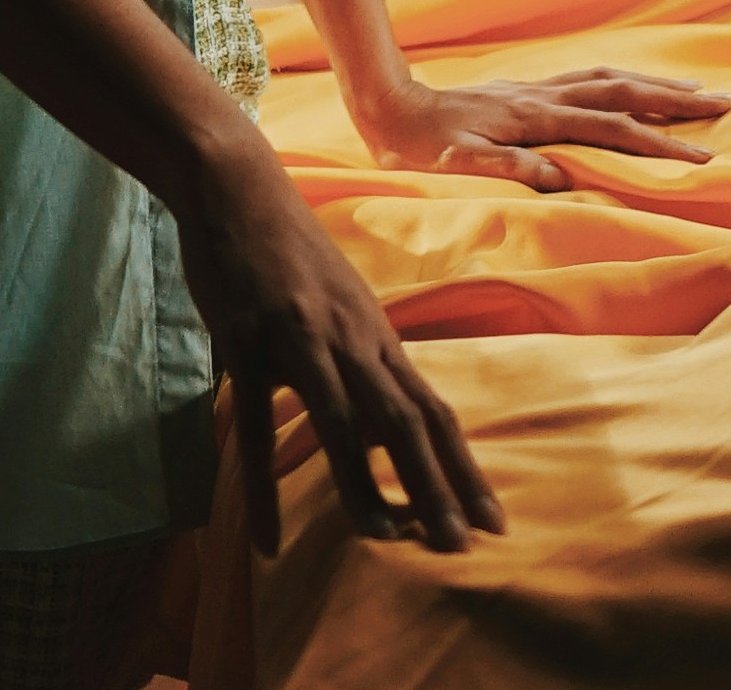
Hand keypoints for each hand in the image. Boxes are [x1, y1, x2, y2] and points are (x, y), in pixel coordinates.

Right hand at [172, 126, 506, 559]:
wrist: (236, 182)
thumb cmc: (290, 246)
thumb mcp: (341, 301)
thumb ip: (364, 358)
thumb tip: (388, 424)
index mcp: (374, 332)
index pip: (432, 408)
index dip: (464, 466)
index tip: (494, 522)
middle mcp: (349, 337)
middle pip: (403, 418)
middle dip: (435, 486)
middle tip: (461, 548)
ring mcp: (298, 338)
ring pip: (341, 420)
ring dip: (364, 483)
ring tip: (385, 539)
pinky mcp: (246, 341)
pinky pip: (255, 425)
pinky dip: (262, 489)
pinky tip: (267, 539)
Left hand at [356, 66, 730, 192]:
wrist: (391, 107)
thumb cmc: (423, 146)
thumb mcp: (460, 163)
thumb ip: (509, 167)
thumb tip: (559, 177)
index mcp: (535, 119)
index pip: (612, 129)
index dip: (659, 143)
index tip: (701, 156)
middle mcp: (542, 96)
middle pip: (623, 91)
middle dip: (675, 100)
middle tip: (724, 105)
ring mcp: (536, 89)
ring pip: (609, 79)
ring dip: (654, 85)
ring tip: (695, 92)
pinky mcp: (527, 90)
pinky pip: (588, 79)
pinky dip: (621, 79)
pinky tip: (631, 85)